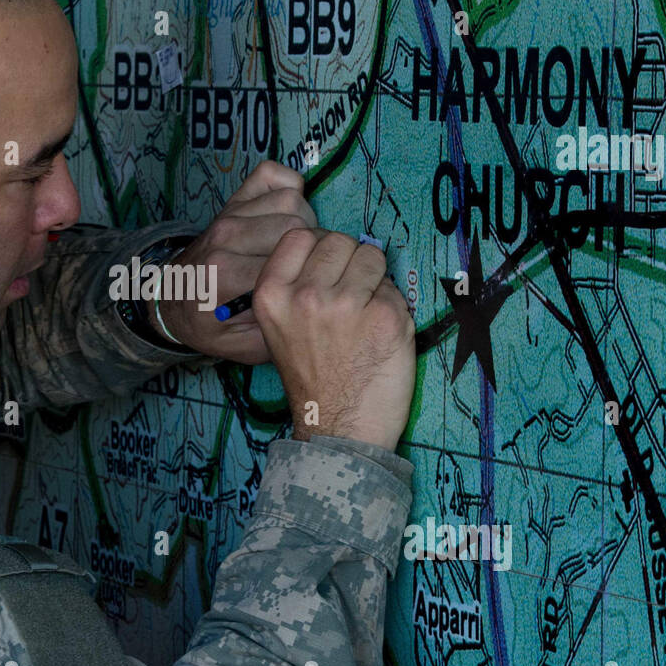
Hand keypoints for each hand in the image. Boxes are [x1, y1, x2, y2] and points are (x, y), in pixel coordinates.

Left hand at [151, 160, 315, 362]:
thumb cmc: (209, 323)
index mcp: (224, 274)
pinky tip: (285, 213)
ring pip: (290, 198)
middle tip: (306, 266)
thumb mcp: (243, 345)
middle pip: (296, 222)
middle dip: (311, 245)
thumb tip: (314, 305)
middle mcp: (226, 237)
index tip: (310, 285)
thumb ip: (279, 331)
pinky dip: (287, 185)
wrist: (171, 298)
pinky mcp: (233, 200)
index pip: (290, 257)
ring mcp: (228, 214)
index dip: (310, 271)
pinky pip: (272, 174)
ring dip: (302, 219)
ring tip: (295, 245)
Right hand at [251, 228, 415, 451]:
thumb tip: (335, 250)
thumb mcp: (280, 327)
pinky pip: (394, 286)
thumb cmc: (313, 378)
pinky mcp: (384, 317)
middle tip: (348, 300)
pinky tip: (379, 333)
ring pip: (371, 255)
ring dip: (374, 280)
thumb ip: (295, 285)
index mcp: (271, 295)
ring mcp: (345, 305)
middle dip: (349, 262)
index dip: (319, 249)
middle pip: (338, 241)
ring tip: (363, 316)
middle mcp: (304, 295)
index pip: (300, 235)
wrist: (338, 430)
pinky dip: (393, 306)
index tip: (326, 271)